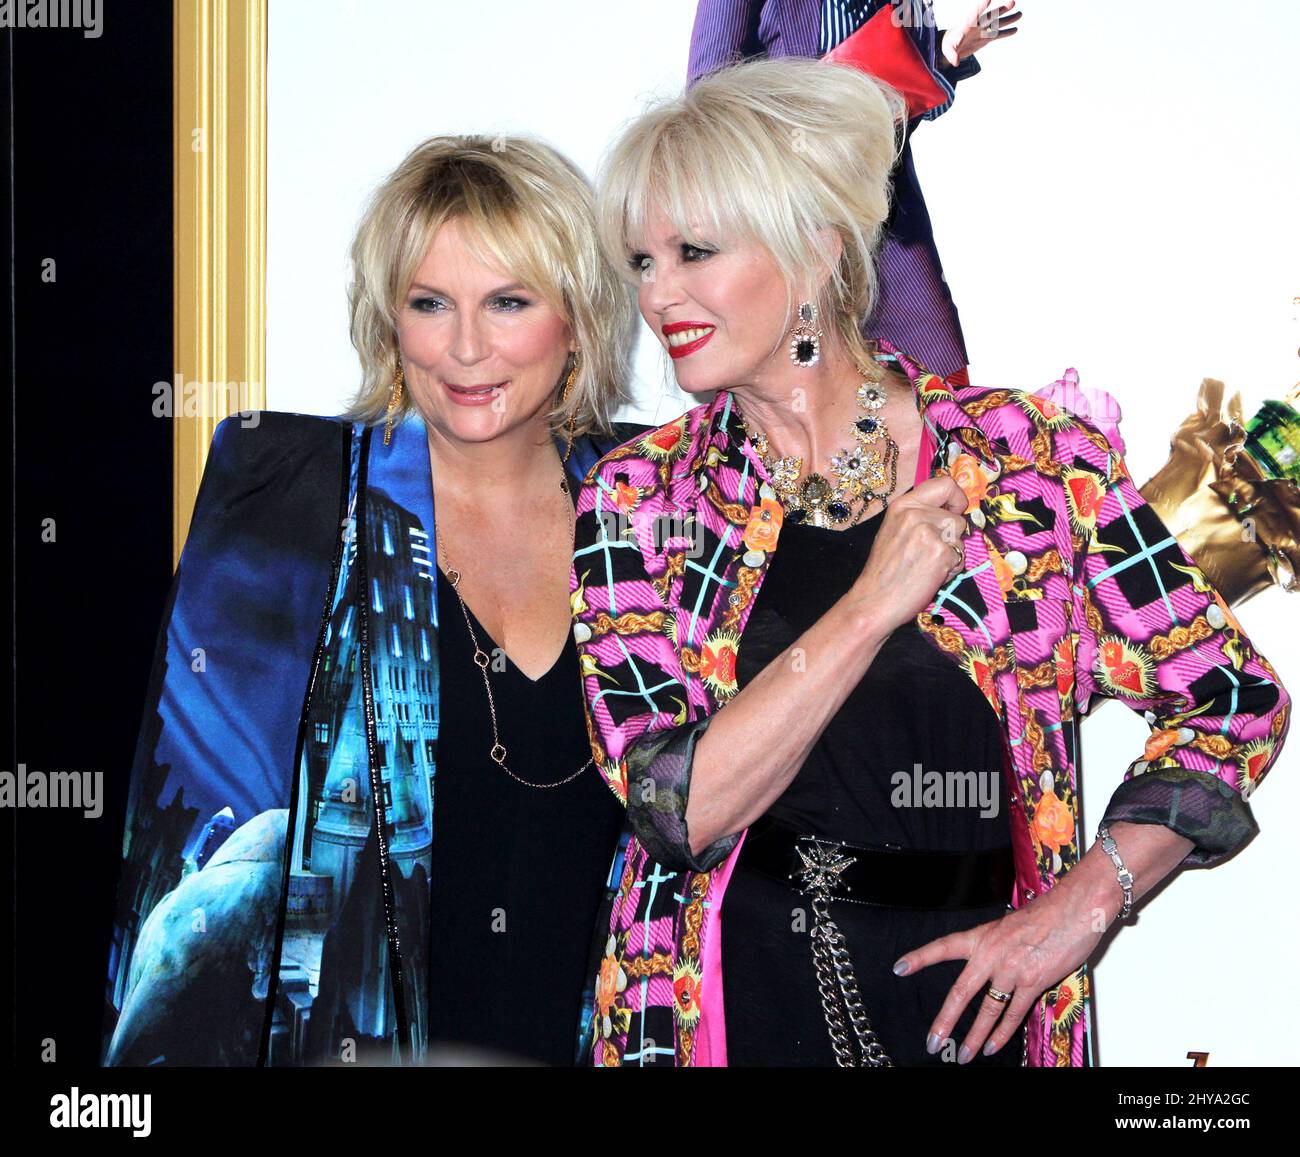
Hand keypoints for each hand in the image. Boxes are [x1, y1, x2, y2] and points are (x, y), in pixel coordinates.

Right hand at [849, 473, 968, 636]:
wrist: (874, 601)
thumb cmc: (884, 571)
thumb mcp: (894, 530)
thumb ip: (917, 516)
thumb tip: (948, 511)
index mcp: (902, 505)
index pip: (944, 484)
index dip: (956, 498)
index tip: (954, 511)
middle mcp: (915, 514)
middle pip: (956, 516)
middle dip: (951, 536)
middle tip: (930, 552)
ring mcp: (928, 532)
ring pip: (960, 537)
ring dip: (951, 553)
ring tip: (927, 566)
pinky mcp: (940, 553)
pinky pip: (960, 557)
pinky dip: (950, 570)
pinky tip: (930, 576)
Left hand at [891, 875, 1110, 1062]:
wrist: (1074, 910)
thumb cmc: (1046, 914)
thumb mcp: (1009, 924)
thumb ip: (996, 946)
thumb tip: (991, 963)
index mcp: (982, 936)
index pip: (943, 947)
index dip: (919, 958)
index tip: (899, 968)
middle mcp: (991, 954)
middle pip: (960, 992)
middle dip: (945, 1020)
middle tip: (932, 1041)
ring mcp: (1011, 970)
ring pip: (986, 1010)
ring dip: (974, 1037)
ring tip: (964, 1055)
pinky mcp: (1033, 982)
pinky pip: (1013, 1014)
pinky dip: (1001, 1033)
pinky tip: (992, 1046)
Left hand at [941, 1, 1020, 67]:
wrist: (951, 48)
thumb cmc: (948, 45)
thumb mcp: (947, 50)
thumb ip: (951, 54)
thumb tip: (955, 62)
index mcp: (967, 25)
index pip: (975, 13)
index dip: (982, 6)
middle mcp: (978, 25)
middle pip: (991, 16)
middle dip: (1001, 10)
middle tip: (1012, 2)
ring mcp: (983, 31)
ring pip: (998, 24)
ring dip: (1008, 19)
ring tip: (1020, 14)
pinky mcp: (986, 39)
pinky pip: (998, 35)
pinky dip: (1006, 33)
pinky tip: (1015, 29)